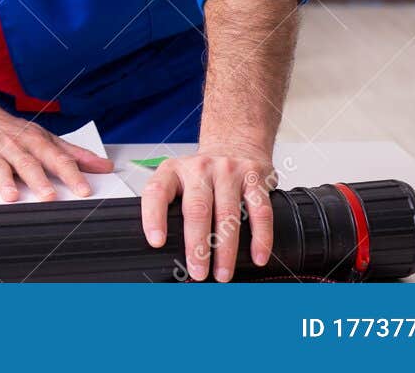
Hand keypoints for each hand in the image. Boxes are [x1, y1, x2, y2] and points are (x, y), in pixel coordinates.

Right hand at [0, 105, 113, 201]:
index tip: (83, 190)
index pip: (56, 158)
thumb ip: (74, 154)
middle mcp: (13, 145)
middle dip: (39, 180)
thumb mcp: (44, 138)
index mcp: (34, 141)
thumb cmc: (11, 132)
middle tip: (49, 196)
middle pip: (28, 163)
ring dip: (4, 181)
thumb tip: (104, 167)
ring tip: (12, 196)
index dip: (71, 174)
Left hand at [140, 143, 277, 281]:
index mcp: (174, 170)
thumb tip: (165, 249)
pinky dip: (261, 237)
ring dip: (226, 249)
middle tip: (198, 271)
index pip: (157, 191)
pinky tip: (258, 256)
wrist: (235, 141)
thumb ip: (170, 206)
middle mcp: (200, 168)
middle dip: (197, 245)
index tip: (157, 242)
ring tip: (223, 273)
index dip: (154, 217)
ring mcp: (228, 171)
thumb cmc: (203, 172)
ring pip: (228, 214)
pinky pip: (260, 211)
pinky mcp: (254, 177)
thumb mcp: (179, 179)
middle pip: (197, 209)